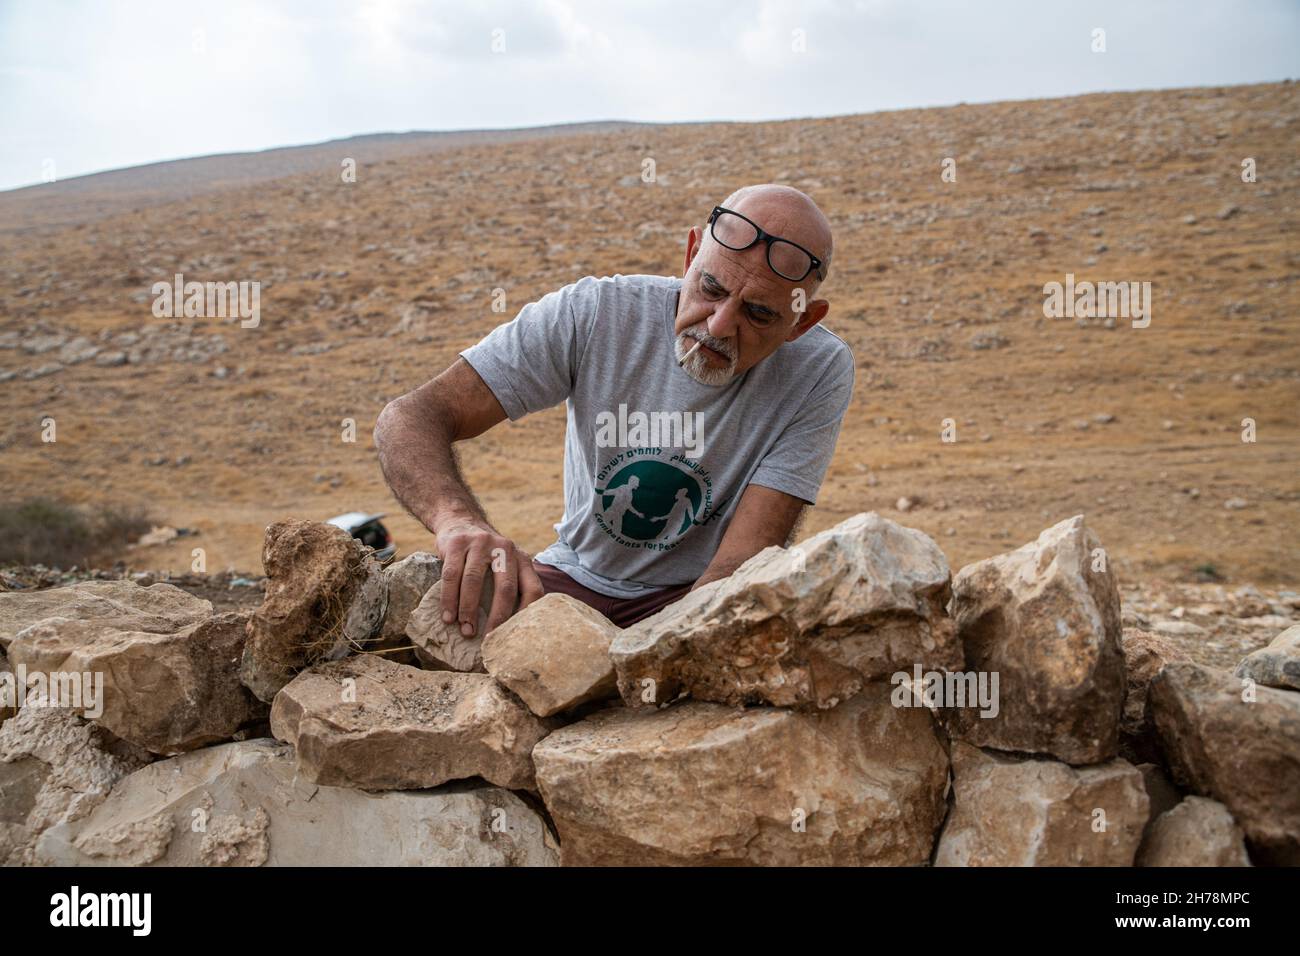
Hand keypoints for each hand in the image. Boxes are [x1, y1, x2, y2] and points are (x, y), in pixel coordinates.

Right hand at [433, 519, 543, 636]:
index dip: (527, 615)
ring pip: (474, 581)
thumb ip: (513, 586)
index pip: (533, 589)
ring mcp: (480, 543)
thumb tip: (514, 631)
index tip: (516, 637)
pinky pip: (452, 575)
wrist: (460, 521)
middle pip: (504, 588)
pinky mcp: (457, 543)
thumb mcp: (506, 564)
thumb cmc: (486, 556)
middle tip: (489, 641)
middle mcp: (505, 548)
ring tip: (465, 631)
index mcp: (522, 559)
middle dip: (497, 618)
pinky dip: (449, 599)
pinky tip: (447, 617)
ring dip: (468, 611)